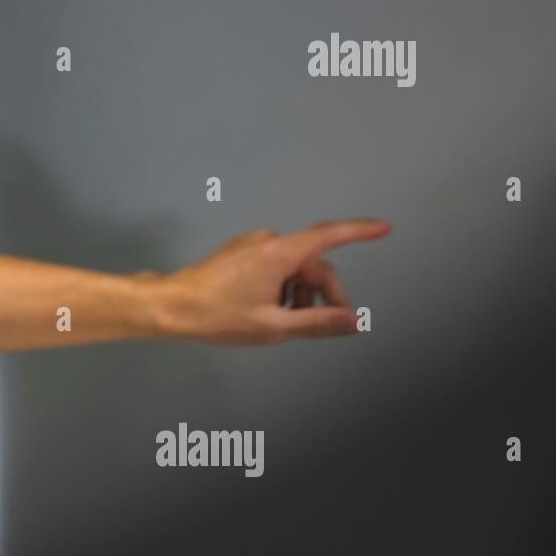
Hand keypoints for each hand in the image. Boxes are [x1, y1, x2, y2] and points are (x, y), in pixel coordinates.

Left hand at [151, 218, 391, 344]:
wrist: (171, 306)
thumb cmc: (217, 316)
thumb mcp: (274, 327)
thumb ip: (319, 323)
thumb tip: (354, 321)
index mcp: (280, 253)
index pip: (330, 235)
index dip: (360, 231)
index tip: (383, 228)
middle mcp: (268, 242)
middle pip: (315, 264)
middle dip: (326, 294)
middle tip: (329, 325)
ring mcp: (253, 246)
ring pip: (295, 268)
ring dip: (302, 294)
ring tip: (288, 323)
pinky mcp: (242, 254)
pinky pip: (277, 267)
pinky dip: (284, 288)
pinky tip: (271, 312)